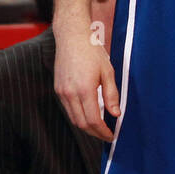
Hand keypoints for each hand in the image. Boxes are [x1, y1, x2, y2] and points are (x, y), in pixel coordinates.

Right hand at [54, 22, 118, 141]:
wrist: (72, 37)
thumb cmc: (92, 51)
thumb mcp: (108, 71)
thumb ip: (112, 95)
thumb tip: (116, 114)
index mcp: (84, 90)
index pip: (94, 120)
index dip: (103, 132)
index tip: (111, 136)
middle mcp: (70, 94)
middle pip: (82, 124)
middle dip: (95, 133)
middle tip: (107, 135)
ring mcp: (62, 92)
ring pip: (73, 119)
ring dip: (86, 127)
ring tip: (100, 128)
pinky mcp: (58, 90)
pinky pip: (68, 109)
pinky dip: (78, 116)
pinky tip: (88, 114)